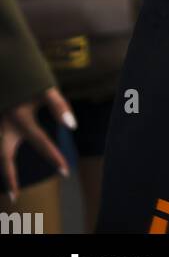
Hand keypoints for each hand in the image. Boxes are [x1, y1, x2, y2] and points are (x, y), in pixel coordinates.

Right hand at [0, 86, 74, 200]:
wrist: (2, 59)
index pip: (41, 143)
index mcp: (20, 118)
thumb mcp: (44, 88)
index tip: (65, 172)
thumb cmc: (26, 75)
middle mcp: (4, 125)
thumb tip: (72, 127)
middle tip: (14, 198)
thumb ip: (59, 106)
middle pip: (4, 159)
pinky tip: (1, 162)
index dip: (54, 158)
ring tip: (5, 189)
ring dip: (0, 168)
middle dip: (10, 178)